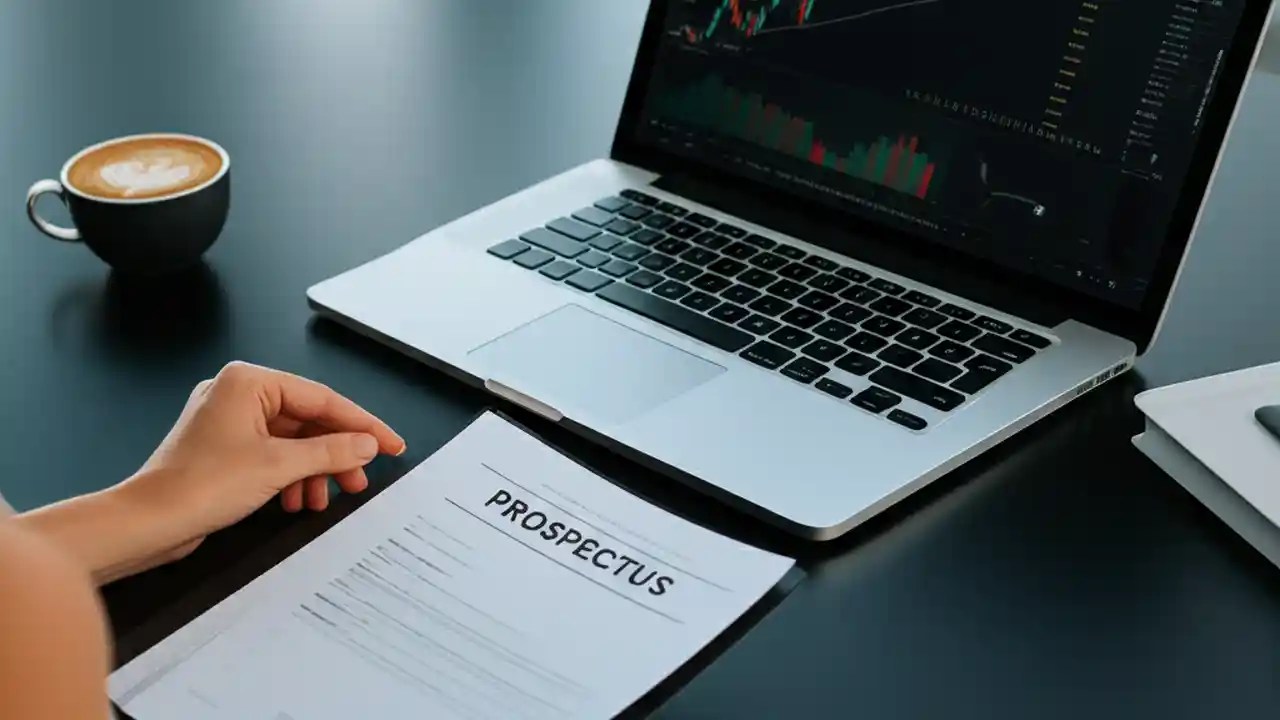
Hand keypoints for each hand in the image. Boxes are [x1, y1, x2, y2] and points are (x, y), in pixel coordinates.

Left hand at [18, 362, 404, 584]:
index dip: (362, 425)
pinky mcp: (223, 448)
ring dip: (314, 471)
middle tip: (360, 480)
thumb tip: (368, 444)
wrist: (148, 522)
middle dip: (335, 455)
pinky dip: (290, 477)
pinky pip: (272, 455)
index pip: (322, 399)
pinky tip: (298, 501)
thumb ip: (331, 451)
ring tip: (327, 498)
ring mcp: (229, 421)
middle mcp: (238, 393)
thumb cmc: (202, 485)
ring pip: (292, 441)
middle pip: (308, 421)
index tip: (392, 444)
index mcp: (249, 382)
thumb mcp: (279, 466)